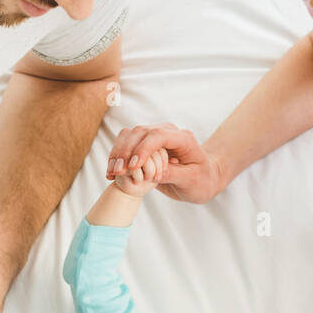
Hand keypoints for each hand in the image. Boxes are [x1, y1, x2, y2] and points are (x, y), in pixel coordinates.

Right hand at [106, 123, 224, 203]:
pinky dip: (116, 157)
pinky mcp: (144, 146)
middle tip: (118, 172)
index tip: (134, 167)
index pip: (159, 136)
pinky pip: (126, 144)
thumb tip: (148, 172)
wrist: (201, 178)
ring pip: (129, 135)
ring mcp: (154, 137)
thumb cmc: (200, 180)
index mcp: (182, 138)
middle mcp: (166, 133)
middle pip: (140, 132)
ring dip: (117, 153)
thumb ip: (172, 174)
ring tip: (112, 173)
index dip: (144, 149)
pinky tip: (111, 173)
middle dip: (126, 152)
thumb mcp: (191, 180)